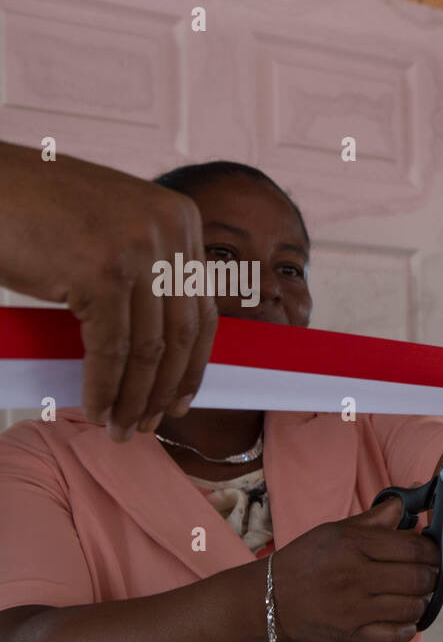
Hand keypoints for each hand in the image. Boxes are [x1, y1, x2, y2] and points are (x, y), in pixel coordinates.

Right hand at [0, 142, 216, 439]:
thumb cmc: (41, 213)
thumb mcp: (118, 230)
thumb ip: (151, 270)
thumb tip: (170, 347)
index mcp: (183, 219)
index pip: (201, 308)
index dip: (194, 363)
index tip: (182, 401)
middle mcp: (170, 230)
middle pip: (181, 332)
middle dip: (165, 388)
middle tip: (151, 424)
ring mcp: (138, 250)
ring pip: (148, 347)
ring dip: (134, 398)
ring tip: (121, 428)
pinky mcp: (102, 273)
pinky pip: (111, 348)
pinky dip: (104, 387)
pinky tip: (96, 408)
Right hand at [268, 497, 438, 641]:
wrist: (270, 599)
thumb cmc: (305, 561)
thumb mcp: (334, 531)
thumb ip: (373, 520)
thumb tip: (403, 504)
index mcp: (354, 546)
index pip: (413, 548)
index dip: (432, 550)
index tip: (432, 553)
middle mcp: (356, 577)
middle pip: (418, 578)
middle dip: (431, 576)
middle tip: (428, 575)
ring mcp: (354, 610)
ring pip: (411, 608)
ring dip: (422, 602)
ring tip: (416, 596)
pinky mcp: (352, 636)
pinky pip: (395, 637)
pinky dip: (408, 629)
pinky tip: (406, 619)